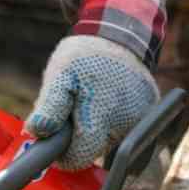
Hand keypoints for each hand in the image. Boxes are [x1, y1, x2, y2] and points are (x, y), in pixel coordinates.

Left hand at [24, 35, 157, 170]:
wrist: (121, 32)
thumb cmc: (86, 55)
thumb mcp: (60, 75)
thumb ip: (50, 106)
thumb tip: (38, 132)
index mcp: (101, 116)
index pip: (80, 157)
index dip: (64, 154)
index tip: (57, 138)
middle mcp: (126, 123)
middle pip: (95, 151)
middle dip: (80, 137)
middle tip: (73, 110)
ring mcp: (142, 119)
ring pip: (110, 142)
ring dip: (96, 129)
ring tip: (91, 101)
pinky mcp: (150, 114)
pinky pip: (125, 130)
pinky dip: (112, 122)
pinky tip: (107, 101)